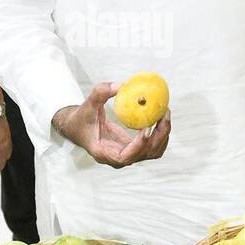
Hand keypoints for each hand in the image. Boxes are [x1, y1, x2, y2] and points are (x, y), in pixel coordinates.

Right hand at [52, 82, 170, 168]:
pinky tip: (161, 117)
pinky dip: (160, 133)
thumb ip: (100, 94)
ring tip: (165, 113)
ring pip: (152, 151)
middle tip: (164, 114)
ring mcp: (127, 155)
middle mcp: (117, 159)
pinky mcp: (134, 150)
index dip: (139, 146)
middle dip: (158, 136)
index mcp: (103, 153)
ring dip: (163, 134)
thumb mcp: (87, 105)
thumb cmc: (82, 118)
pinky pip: (152, 145)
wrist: (79, 127)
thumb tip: (120, 86)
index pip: (125, 157)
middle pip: (144, 154)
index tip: (147, 128)